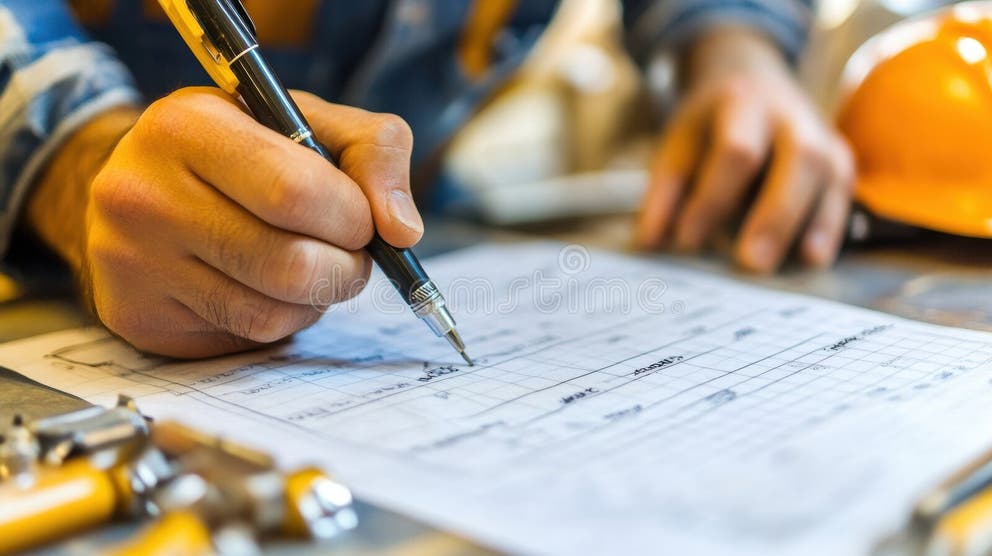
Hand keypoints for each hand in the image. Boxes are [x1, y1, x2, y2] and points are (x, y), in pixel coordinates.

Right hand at [28, 87, 421, 357]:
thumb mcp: (308, 121)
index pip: (296, 193)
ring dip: (317, 297)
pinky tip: (272, 288)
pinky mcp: (139, 315)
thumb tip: (403, 230)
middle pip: (290, 264)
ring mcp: (132, 261)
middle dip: (346, 267)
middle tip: (349, 253)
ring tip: (311, 265)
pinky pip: (246, 335)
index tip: (361, 218)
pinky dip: (283, 319)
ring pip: (271, 311)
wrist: (143, 186)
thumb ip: (374, 152)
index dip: (352, 217)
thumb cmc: (242, 150)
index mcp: (187, 126)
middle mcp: (143, 193)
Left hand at [635, 27, 854, 272]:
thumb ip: (663, 193)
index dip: (713, 197)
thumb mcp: (678, 144)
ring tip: (802, 262)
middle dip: (777, 213)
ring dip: (818, 221)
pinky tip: (815, 257)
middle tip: (752, 262)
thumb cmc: (709, 125)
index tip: (688, 240)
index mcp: (743, 104)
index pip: (736, 152)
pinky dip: (831, 225)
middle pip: (799, 159)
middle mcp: (792, 116)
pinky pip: (843, 192)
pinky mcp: (839, 160)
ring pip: (830, 173)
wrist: (750, 79)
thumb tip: (649, 242)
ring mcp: (823, 135)